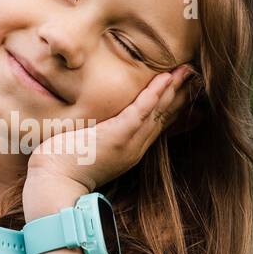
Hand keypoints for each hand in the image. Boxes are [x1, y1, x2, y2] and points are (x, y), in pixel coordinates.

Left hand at [24, 63, 198, 198]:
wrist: (56, 183)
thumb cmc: (66, 164)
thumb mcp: (91, 146)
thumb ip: (102, 133)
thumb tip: (101, 121)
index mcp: (132, 147)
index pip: (158, 122)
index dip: (174, 104)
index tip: (186, 87)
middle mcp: (136, 145)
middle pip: (165, 115)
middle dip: (182, 94)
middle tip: (196, 74)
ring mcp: (130, 141)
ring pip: (158, 111)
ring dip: (174, 89)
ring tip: (188, 71)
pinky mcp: (119, 136)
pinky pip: (141, 111)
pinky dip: (154, 94)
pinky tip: (166, 79)